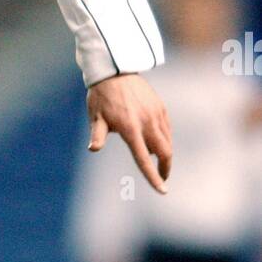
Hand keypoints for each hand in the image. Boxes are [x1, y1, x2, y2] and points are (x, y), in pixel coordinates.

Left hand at [87, 73, 171, 193]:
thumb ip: (98, 135)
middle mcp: (147, 122)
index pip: (144, 158)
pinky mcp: (161, 107)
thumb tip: (93, 149)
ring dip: (165, 154)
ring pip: (168, 141)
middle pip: (165, 152)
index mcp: (130, 128)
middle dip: (165, 169)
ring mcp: (156, 114)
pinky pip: (167, 129)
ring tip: (158, 162)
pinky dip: (165, 140)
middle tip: (161, 178)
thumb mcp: (96, 117)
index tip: (162, 190)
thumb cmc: (102, 97)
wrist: (116, 71)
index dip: (153, 177)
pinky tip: (157, 143)